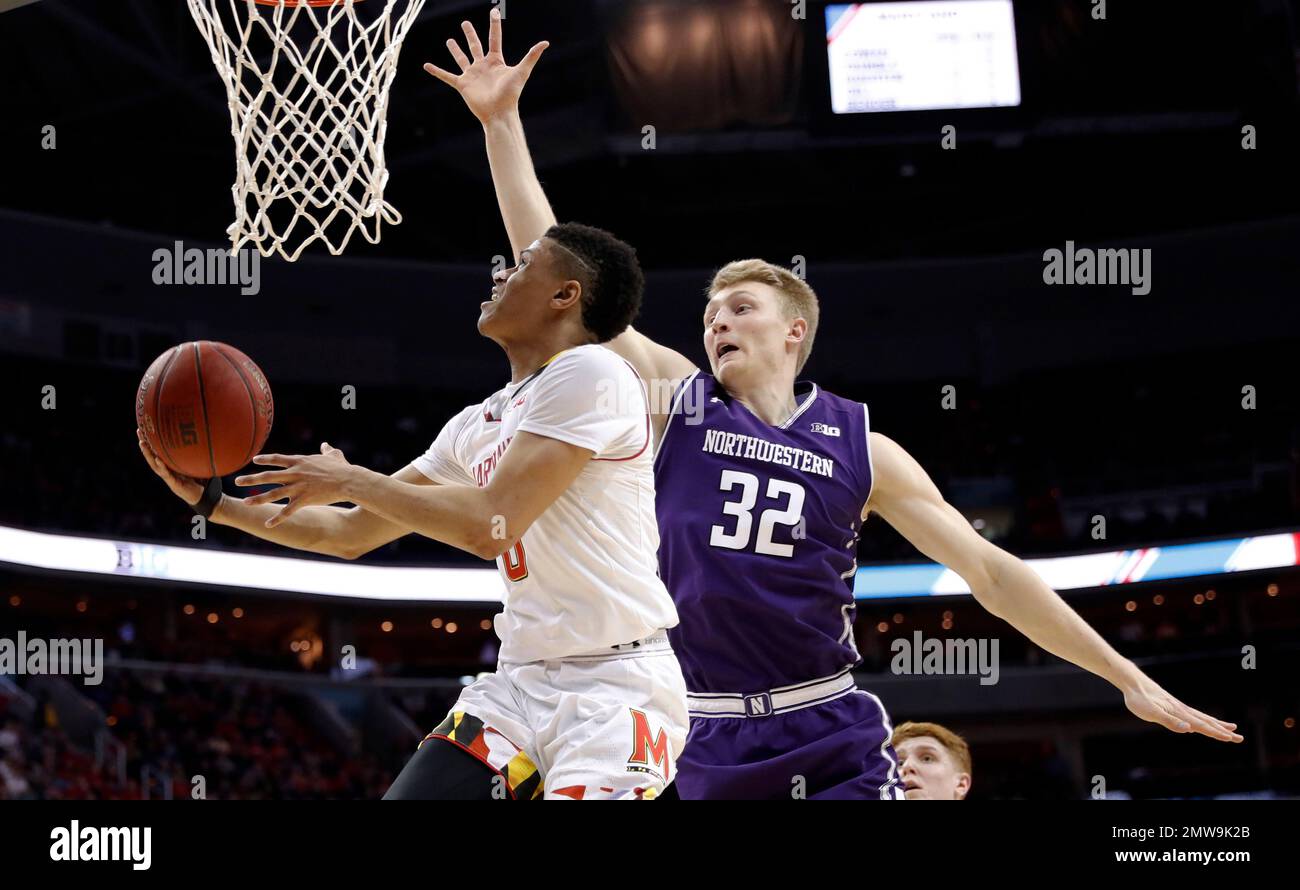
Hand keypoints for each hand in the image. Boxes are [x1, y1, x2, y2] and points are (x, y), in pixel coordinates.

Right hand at [137, 427, 203, 505]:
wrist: (207, 498)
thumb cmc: (204, 481)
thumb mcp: (198, 464)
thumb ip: (196, 454)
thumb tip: (200, 436)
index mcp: (172, 467)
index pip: (160, 452)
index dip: (152, 441)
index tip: (146, 428)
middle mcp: (169, 472)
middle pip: (153, 456)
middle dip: (145, 444)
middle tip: (139, 431)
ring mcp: (170, 479)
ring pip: (155, 465)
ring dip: (148, 454)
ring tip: (142, 442)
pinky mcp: (175, 485)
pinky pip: (166, 475)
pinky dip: (162, 466)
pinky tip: (157, 458)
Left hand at [234, 442, 357, 527]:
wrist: (348, 481)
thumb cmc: (342, 468)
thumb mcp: (334, 456)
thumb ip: (327, 450)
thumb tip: (325, 445)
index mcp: (300, 462)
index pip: (278, 459)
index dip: (266, 459)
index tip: (255, 460)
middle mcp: (295, 473)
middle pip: (268, 476)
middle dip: (251, 479)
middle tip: (237, 481)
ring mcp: (298, 487)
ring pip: (273, 494)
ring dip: (258, 499)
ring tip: (245, 502)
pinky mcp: (304, 500)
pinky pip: (288, 511)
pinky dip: (277, 518)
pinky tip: (268, 524)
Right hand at [424, 8, 547, 124]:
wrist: (499, 113)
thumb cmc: (511, 94)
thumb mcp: (521, 71)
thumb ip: (532, 56)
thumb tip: (546, 42)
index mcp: (496, 61)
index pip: (494, 38)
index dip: (494, 24)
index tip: (494, 11)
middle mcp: (483, 66)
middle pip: (475, 45)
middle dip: (470, 34)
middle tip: (465, 23)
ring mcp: (472, 75)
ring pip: (461, 58)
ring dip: (455, 49)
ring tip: (449, 41)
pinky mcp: (462, 85)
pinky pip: (447, 76)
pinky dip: (436, 71)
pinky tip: (426, 65)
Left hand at [1122, 671, 1241, 742]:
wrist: (1132, 681)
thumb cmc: (1139, 698)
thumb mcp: (1151, 712)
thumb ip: (1170, 721)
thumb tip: (1189, 729)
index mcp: (1180, 713)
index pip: (1202, 726)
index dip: (1217, 733)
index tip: (1232, 739)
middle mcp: (1182, 710)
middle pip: (1207, 722)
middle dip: (1223, 731)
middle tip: (1240, 738)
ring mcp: (1178, 707)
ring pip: (1201, 717)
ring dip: (1216, 724)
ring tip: (1230, 728)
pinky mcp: (1171, 705)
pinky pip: (1192, 715)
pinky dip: (1202, 720)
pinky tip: (1201, 724)